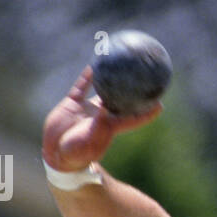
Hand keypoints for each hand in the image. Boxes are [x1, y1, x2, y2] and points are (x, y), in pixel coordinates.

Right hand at [42, 67, 161, 172]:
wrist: (56, 154)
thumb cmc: (75, 154)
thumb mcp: (87, 141)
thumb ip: (96, 125)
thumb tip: (105, 109)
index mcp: (111, 127)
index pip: (135, 118)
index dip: (148, 112)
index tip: (160, 103)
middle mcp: (102, 115)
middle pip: (123, 100)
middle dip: (134, 90)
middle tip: (145, 74)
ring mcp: (88, 109)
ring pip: (102, 89)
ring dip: (110, 77)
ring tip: (119, 62)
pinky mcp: (73, 104)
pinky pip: (81, 86)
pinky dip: (87, 77)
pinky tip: (93, 64)